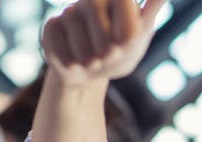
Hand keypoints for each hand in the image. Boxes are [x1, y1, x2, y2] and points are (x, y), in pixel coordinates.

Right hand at [41, 0, 167, 86]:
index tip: (125, 43)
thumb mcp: (140, 35)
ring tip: (94, 61)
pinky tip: (76, 63)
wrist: (90, 74)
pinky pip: (61, 49)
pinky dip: (73, 64)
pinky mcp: (50, 27)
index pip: (121, 0)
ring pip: (79, 39)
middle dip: (107, 48)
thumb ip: (151, 9)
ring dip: (90, 60)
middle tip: (109, 56)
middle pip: (97, 15)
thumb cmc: (119, 52)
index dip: (125, 29)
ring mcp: (68, 12)